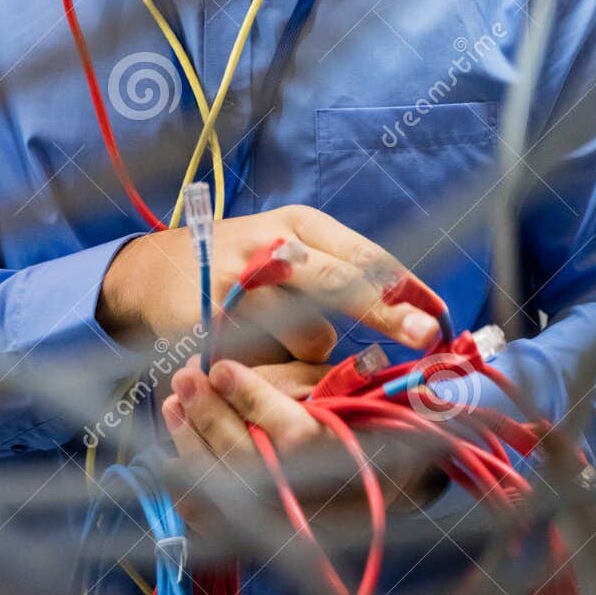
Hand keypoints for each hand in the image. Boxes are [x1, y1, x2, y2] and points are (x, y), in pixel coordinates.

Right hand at [98, 203, 439, 361]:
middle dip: (389, 313)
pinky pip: (269, 364)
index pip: (363, 254)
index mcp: (298, 223)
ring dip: (315, 355)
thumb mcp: (293, 247)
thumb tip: (420, 309)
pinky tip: (256, 359)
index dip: (406, 288)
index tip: (441, 317)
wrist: (154, 271)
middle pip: (340, 283)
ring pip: (308, 335)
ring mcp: (236, 284)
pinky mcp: (208, 324)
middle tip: (427, 337)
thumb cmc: (244, 263)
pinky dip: (275, 372)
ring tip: (283, 343)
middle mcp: (268, 245)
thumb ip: (347, 271)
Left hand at [160, 356, 441, 525]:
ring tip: (174, 403)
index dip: (250, 396)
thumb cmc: (346, 425)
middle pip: (248, 459)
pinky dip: (186, 482)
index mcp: (340, 463)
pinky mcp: (253, 538)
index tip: (220, 367)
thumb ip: (281, 379)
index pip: (290, 431)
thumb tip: (223, 365)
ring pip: (223, 489)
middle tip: (185, 376)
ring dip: (190, 441)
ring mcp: (278, 525)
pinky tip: (175, 448)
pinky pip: (207, 517)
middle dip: (210, 413)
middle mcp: (309, 501)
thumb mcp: (327, 392)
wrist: (369, 489)